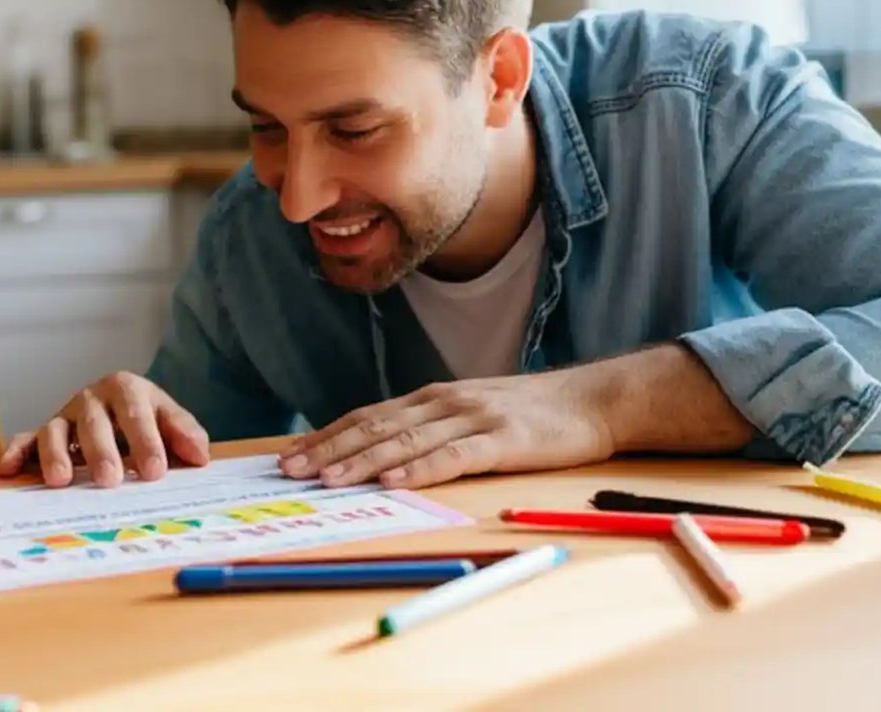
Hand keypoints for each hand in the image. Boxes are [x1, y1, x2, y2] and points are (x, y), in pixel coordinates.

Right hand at [0, 372, 209, 487]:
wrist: (120, 409)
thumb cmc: (148, 421)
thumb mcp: (170, 421)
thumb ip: (186, 436)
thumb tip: (200, 457)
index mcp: (128, 390)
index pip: (137, 414)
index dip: (146, 442)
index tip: (155, 471)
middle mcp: (92, 398)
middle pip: (95, 423)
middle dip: (102, 451)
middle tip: (110, 479)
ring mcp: (65, 414)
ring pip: (56, 430)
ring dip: (56, 454)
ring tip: (62, 481)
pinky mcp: (43, 431)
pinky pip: (26, 439)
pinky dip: (16, 452)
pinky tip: (9, 470)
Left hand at [276, 372, 615, 489]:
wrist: (591, 401)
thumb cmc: (528, 415)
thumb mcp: (470, 414)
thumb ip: (430, 429)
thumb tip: (381, 456)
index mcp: (432, 399)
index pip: (367, 417)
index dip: (326, 436)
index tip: (289, 456)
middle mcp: (444, 403)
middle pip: (376, 428)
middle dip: (329, 450)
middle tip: (290, 470)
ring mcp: (473, 419)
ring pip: (407, 442)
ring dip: (363, 461)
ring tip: (328, 478)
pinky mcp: (502, 440)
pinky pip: (454, 457)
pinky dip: (420, 470)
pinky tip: (394, 482)